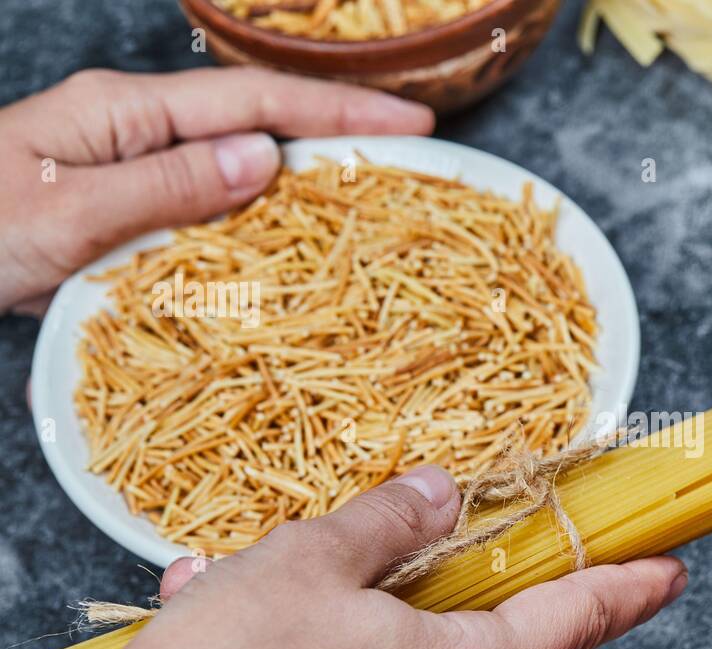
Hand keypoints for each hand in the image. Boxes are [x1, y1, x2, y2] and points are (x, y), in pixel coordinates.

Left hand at [0, 66, 434, 314]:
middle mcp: (136, 132)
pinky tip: (292, 246)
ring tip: (374, 202)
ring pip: (240, 167)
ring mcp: (133, 171)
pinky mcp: (128, 212)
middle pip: (258, 124)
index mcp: (125, 114)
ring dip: (308, 179)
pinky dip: (263, 221)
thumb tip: (262, 160)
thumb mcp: (65, 211)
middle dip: (339, 135)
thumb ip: (166, 187)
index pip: (254, 106)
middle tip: (414, 156)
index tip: (411, 124)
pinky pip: (213, 208)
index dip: (338, 115)